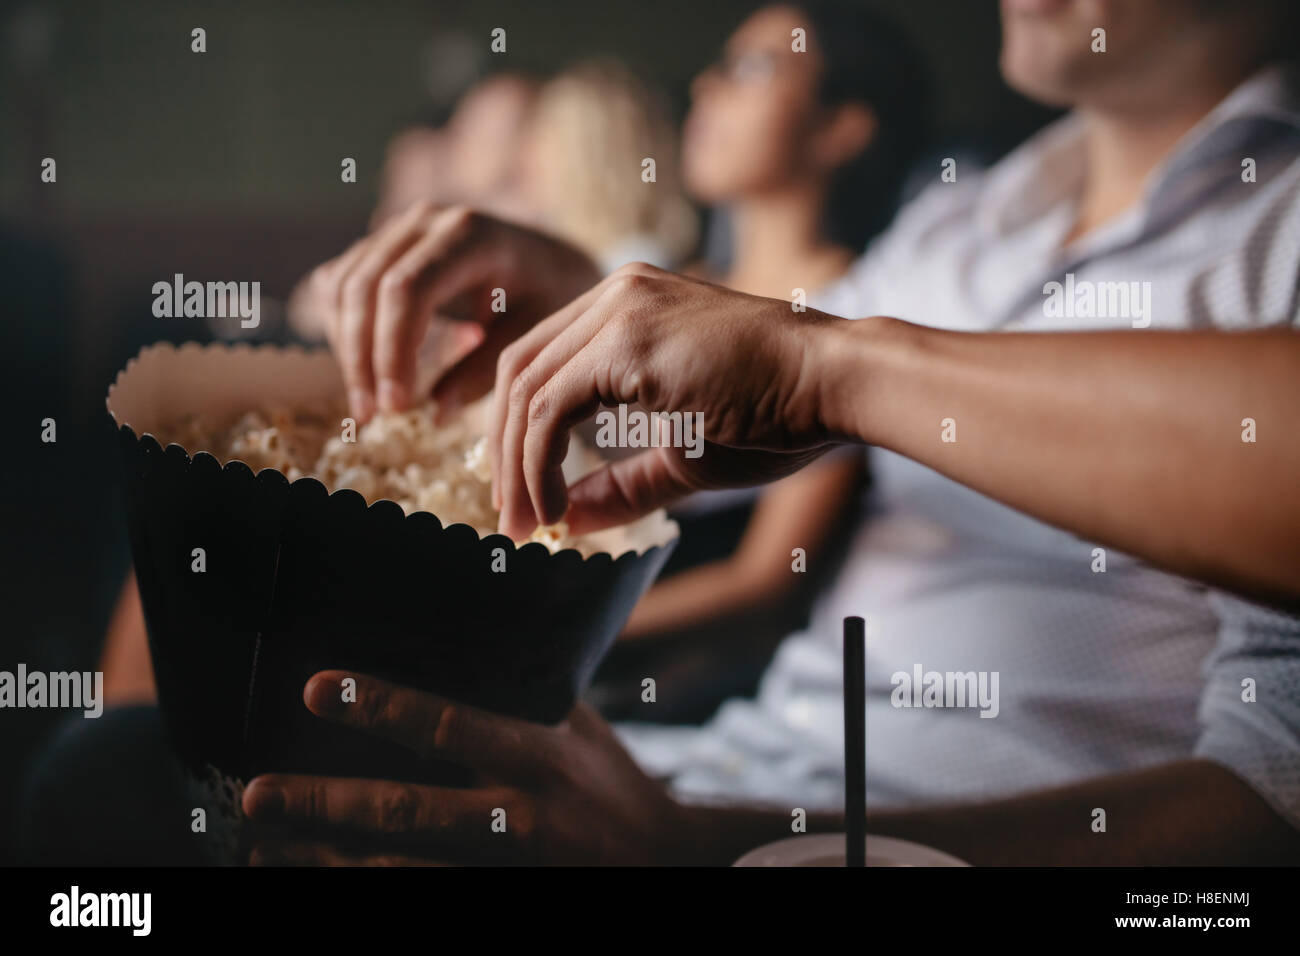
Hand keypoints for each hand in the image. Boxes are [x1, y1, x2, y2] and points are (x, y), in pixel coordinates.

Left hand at [241, 671, 694, 864]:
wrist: (667, 868)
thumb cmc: (613, 786)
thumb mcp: (578, 728)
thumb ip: (522, 696)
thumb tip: (464, 646)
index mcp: (536, 757)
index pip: (448, 726)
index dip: (382, 707)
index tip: (315, 688)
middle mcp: (517, 817)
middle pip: (408, 813)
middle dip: (326, 805)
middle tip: (255, 795)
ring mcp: (508, 871)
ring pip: (405, 872)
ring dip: (330, 862)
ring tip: (265, 851)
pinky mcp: (503, 903)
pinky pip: (427, 901)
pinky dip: (374, 891)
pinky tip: (322, 880)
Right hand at [303, 202, 598, 421]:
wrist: (550, 261)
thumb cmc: (547, 299)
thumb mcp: (531, 336)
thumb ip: (485, 372)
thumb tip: (434, 413)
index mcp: (469, 235)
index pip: (407, 290)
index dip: (392, 351)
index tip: (396, 406)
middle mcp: (426, 221)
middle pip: (365, 287)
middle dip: (362, 357)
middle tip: (372, 415)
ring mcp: (399, 228)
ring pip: (343, 285)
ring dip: (347, 348)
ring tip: (370, 404)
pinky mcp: (381, 244)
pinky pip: (340, 284)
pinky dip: (343, 329)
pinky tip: (367, 371)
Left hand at [478, 262, 857, 538]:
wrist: (834, 381)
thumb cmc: (776, 415)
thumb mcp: (681, 455)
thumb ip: (619, 484)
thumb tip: (564, 520)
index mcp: (626, 306)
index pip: (541, 363)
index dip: (517, 434)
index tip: (523, 494)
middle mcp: (614, 294)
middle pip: (518, 370)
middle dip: (502, 452)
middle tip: (510, 517)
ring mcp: (619, 310)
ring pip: (525, 390)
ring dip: (515, 467)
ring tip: (527, 523)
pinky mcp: (627, 341)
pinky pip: (549, 408)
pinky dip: (536, 463)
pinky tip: (552, 505)